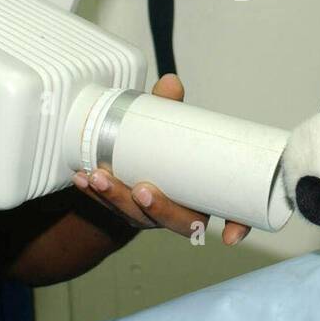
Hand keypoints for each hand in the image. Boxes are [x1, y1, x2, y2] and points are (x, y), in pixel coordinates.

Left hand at [71, 74, 251, 245]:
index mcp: (209, 195)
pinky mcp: (128, 212)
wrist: (144, 167)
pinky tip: (82, 176)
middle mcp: (185, 211)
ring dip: (116, 198)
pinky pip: (109, 206)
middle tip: (142, 191)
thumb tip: (170, 83)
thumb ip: (171, 109)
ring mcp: (155, 216)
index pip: (234, 218)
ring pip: (138, 216)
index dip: (237, 228)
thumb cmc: (171, 151)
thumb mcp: (175, 128)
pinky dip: (94, 193)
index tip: (231, 237)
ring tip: (100, 176)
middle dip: (158, 209)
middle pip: (178, 222)